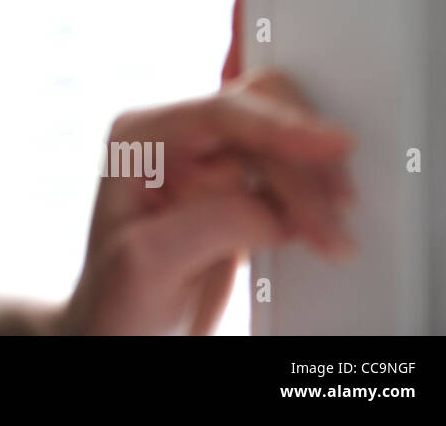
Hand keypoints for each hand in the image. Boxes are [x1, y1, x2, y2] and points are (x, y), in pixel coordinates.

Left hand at [58, 0, 357, 334]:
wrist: (121, 331)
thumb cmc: (114, 299)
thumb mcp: (148, 261)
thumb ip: (210, 223)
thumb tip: (272, 209)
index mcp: (140, 138)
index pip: (219, 113)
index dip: (280, 124)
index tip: (332, 144)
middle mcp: (175, 138)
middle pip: (262, 119)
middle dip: (304, 163)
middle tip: (332, 220)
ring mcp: (208, 161)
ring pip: (283, 143)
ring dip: (315, 183)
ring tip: (332, 236)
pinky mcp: (237, 190)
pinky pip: (289, 175)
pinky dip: (311, 199)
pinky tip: (319, 228)